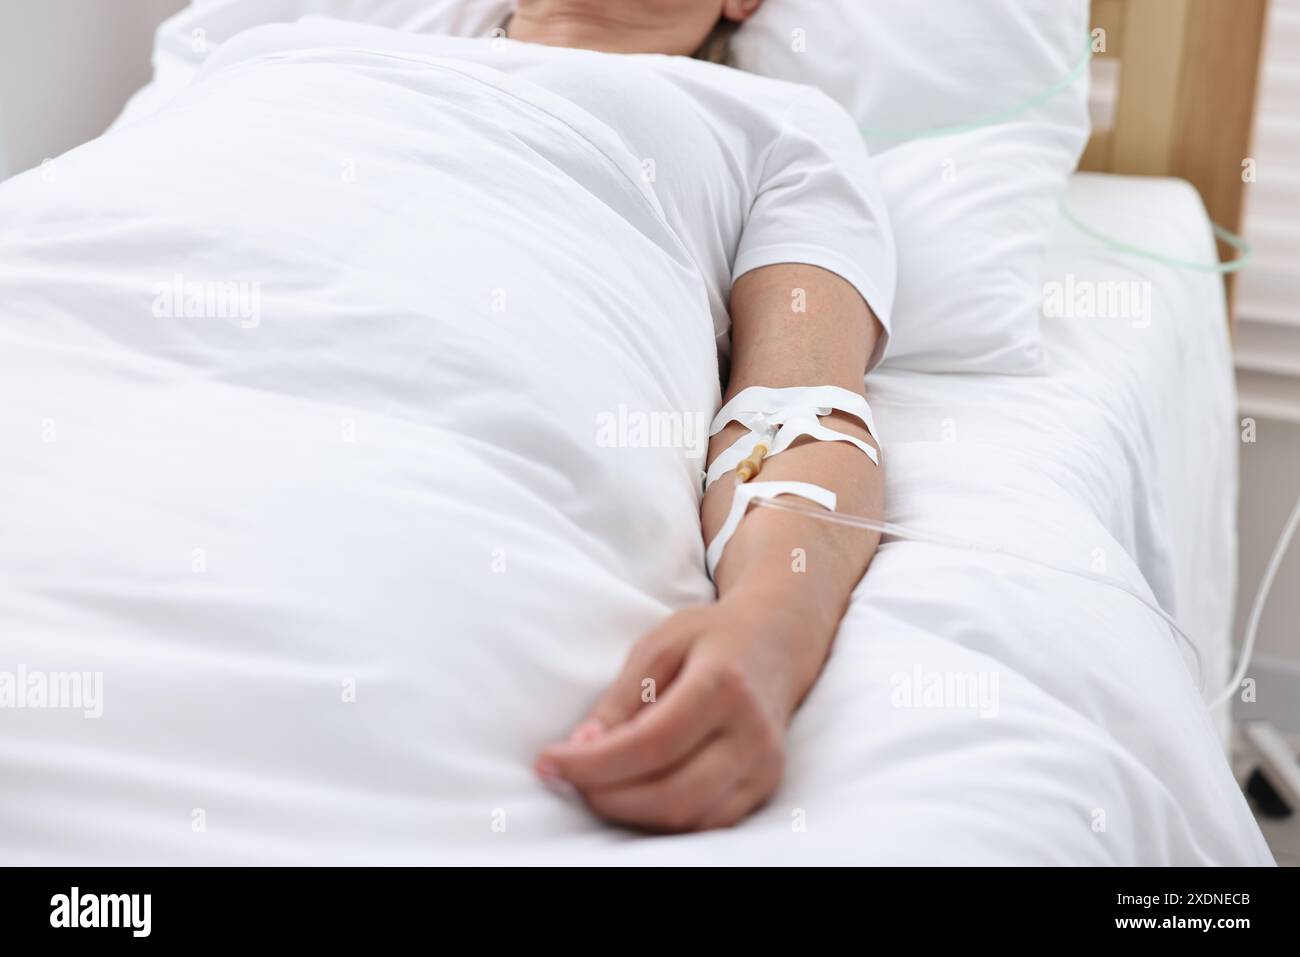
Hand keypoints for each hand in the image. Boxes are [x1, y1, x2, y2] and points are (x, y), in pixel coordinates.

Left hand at [535, 593, 832, 832]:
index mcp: (724, 684)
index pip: (652, 743)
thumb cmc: (710, 637)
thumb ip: (621, 698)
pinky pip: (708, 823)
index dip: (594, 762)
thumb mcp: (658, 645)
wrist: (775, 642)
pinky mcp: (765, 787)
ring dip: (631, 813)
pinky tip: (635, 794)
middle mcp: (752, 733)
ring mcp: (764, 766)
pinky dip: (662, 819)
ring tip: (598, 785)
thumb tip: (582, 748)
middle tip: (570, 778)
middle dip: (607, 796)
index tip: (549, 761)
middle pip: (672, 793)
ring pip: (689, 819)